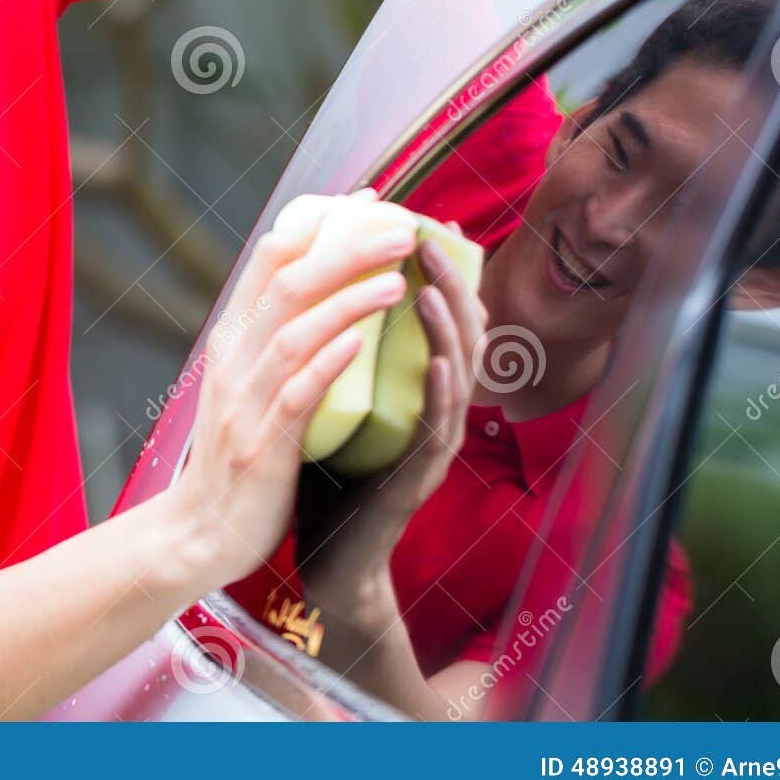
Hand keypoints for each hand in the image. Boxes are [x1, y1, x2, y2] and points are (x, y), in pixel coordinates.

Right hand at [162, 194, 419, 589]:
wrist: (198, 535)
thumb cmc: (236, 459)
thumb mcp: (244, 386)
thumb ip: (275, 342)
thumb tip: (322, 292)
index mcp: (232, 340)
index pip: (270, 259)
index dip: (321, 222)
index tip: (369, 198)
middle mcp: (233, 361)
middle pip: (286, 282)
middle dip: (346, 248)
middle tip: (400, 228)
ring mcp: (244, 403)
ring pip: (294, 331)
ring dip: (348, 299)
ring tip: (398, 278)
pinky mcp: (262, 445)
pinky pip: (296, 394)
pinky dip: (327, 361)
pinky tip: (360, 340)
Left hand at [295, 228, 486, 624]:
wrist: (327, 559)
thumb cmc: (329, 474)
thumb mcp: (335, 398)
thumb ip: (341, 350)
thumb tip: (318, 288)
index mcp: (418, 390)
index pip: (439, 319)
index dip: (439, 271)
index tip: (426, 220)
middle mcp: (437, 412)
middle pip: (461, 336)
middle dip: (451, 284)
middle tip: (432, 236)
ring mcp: (432, 447)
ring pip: (457, 376)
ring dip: (447, 328)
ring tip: (433, 286)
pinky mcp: (417, 480)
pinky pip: (436, 430)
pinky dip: (439, 393)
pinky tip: (434, 363)